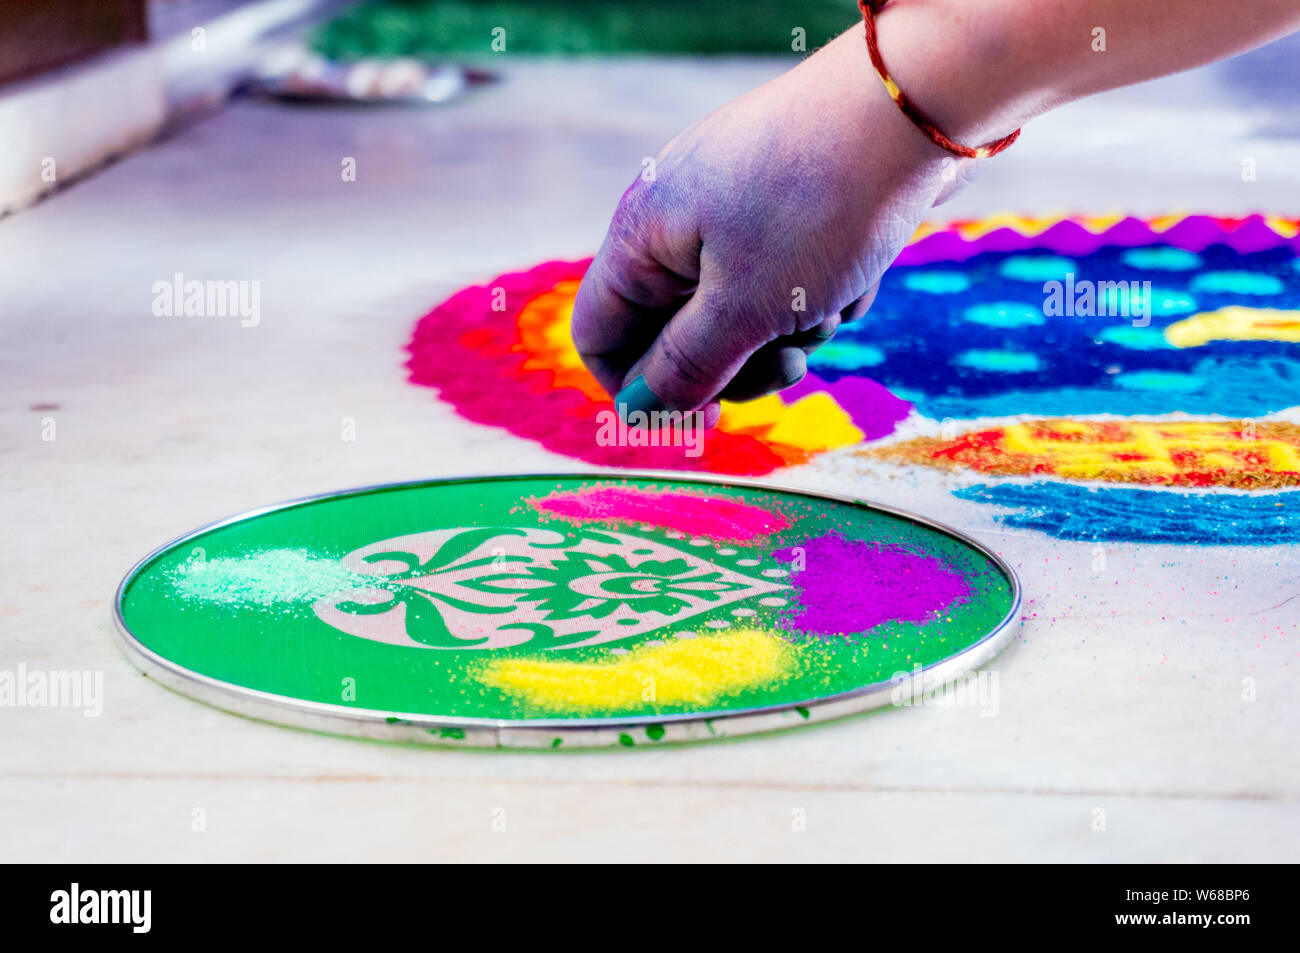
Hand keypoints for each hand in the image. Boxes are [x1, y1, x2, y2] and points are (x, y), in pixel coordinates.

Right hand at [571, 27, 976, 424]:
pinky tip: (858, 275)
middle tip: (791, 365)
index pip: (600, 334)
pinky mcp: (787, 208)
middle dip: (739, 361)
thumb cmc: (817, 205)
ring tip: (832, 304)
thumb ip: (686, 368)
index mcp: (641, 235)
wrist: (912, 109)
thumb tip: (638, 411)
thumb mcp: (745, 306)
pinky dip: (820, 294)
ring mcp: (733, 211)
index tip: (700, 421)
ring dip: (790, 331)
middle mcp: (676, 220)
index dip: (638, 389)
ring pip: (741, 313)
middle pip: (678, 333)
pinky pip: (786, 282)